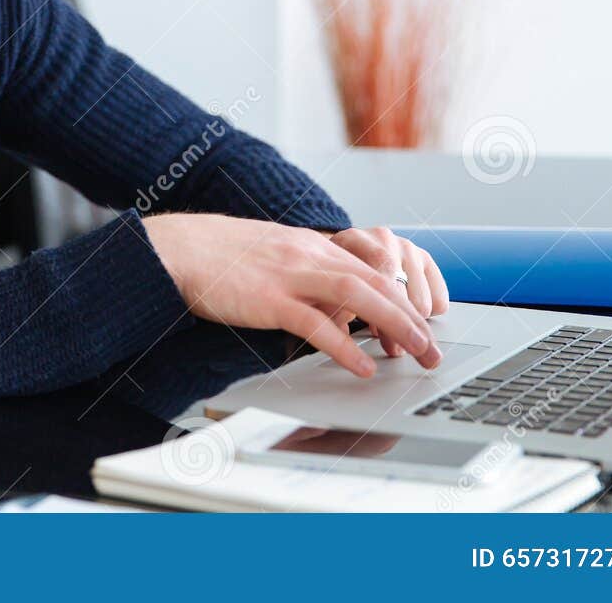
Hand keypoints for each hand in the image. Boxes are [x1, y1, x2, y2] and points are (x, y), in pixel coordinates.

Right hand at [142, 213, 442, 377]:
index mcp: (312, 244)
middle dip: (412, 317)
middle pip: (376, 281)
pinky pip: (314, 323)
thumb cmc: (220, 257)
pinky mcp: (267, 299)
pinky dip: (344, 346)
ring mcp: (289, 274)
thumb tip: (335, 308)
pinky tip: (362, 366)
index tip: (423, 324)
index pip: (373, 268)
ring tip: (418, 353)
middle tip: (434, 349)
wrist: (177, 248)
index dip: (404, 297)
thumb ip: (307, 274)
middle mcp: (308, 254)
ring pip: (357, 296)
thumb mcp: (274, 254)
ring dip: (395, 326)